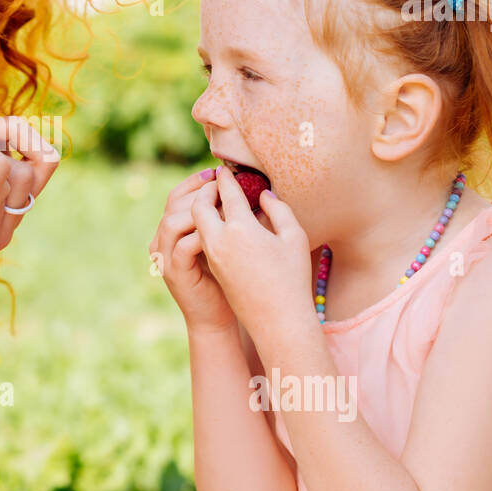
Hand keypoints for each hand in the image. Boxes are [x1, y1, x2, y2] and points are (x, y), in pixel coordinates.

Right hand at [148, 168, 235, 333]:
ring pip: (173, 221)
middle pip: (173, 203)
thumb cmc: (224, 278)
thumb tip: (240, 187)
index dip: (195, 181)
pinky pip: (183, 246)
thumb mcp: (220, 242)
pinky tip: (225, 234)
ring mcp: (164, 257)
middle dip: (200, 192)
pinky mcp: (174, 272)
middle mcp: (162, 240)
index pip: (176, 195)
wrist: (216, 317)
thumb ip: (220, 218)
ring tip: (226, 208)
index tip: (219, 172)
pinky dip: (203, 236)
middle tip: (225, 187)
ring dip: (200, 211)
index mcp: (171, 230)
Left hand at [188, 168, 313, 339]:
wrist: (278, 321)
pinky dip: (206, 226)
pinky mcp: (213, 269)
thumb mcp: (294, 238)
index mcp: (241, 229)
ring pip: (197, 224)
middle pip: (200, 205)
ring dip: (202, 209)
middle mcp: (220, 241)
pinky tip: (219, 225)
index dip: (226, 178)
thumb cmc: (293, 278)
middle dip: (206, 191)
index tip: (225, 169)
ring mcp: (213, 256)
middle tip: (216, 184)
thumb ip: (279, 210)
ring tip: (216, 202)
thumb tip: (263, 195)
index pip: (228, 193)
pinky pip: (202, 239)